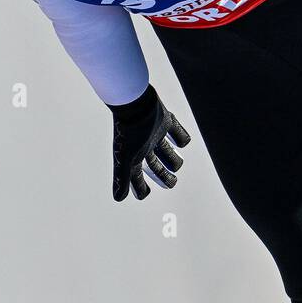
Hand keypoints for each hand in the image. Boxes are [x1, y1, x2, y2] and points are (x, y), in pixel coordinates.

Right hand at [110, 85, 191, 200]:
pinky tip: (183, 141)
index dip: (140, 187)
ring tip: (177, 164)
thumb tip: (118, 199)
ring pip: (165, 150)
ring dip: (172, 158)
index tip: (144, 194)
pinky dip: (180, 136)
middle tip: (171, 183)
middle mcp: (144, 146)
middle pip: (154, 166)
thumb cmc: (128, 133)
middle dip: (163, 176)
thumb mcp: (125, 158)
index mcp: (134, 157)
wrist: (134, 104)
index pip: (136, 177)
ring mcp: (154, 134)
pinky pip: (176, 131)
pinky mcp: (164, 121)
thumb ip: (121, 179)